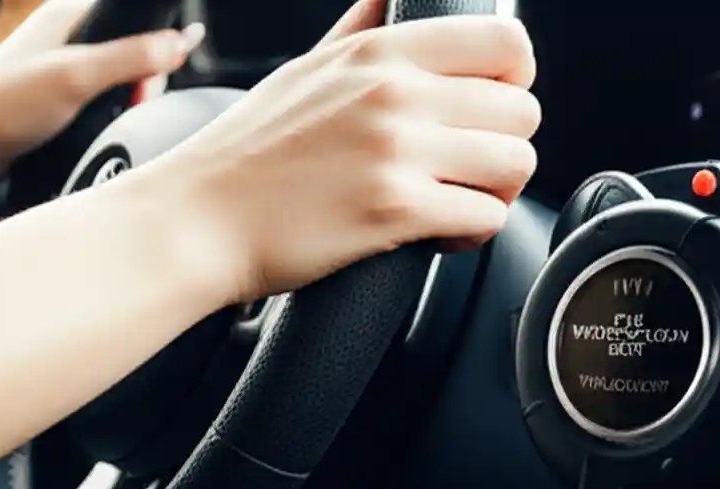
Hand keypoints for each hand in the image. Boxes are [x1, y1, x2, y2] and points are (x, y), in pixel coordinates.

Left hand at [0, 0, 204, 182]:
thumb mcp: (76, 78)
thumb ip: (130, 57)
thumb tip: (177, 44)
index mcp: (67, 17)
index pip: (132, 15)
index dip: (153, 44)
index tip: (151, 75)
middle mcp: (63, 39)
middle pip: (131, 52)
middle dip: (139, 83)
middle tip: (126, 104)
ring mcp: (58, 71)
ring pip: (116, 83)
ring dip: (120, 106)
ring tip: (102, 122)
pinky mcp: (54, 102)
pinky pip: (98, 105)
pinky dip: (103, 121)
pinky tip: (90, 133)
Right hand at [119, 0, 540, 304]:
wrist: (197, 221)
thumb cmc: (245, 154)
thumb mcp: (304, 69)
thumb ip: (360, 32)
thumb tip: (391, 1)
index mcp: (380, 52)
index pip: (506, 44)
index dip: (514, 82)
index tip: (489, 111)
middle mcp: (395, 92)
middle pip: (522, 111)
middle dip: (504, 146)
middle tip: (468, 169)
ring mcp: (397, 150)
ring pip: (515, 165)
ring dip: (495, 192)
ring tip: (455, 201)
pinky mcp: (395, 209)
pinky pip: (485, 218)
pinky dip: (470, 234)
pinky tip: (436, 234)